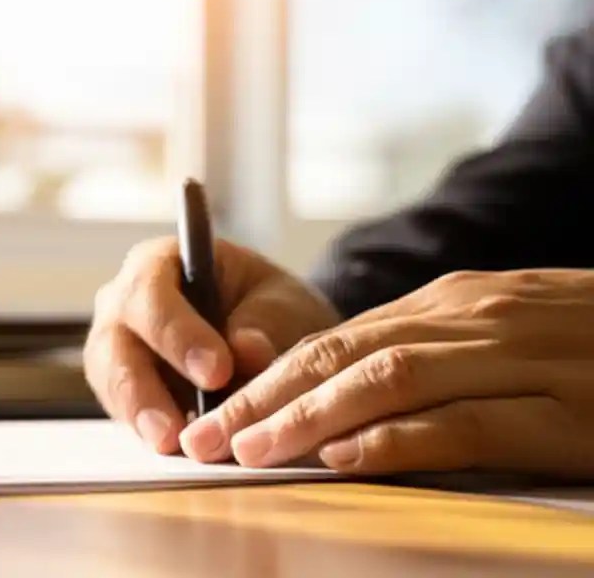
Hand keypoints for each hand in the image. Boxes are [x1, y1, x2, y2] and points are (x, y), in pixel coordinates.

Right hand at [83, 237, 339, 453]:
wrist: (266, 335)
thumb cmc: (268, 308)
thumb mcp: (282, 305)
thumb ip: (265, 323)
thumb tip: (247, 350)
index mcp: (158, 263)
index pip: (151, 293)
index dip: (177, 333)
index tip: (216, 371)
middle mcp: (122, 303)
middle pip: (114, 342)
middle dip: (145, 387)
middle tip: (180, 430)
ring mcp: (114, 347)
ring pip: (109, 381)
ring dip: (140, 416)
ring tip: (171, 447)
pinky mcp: (119, 389)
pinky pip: (121, 411)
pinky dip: (146, 431)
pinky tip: (174, 451)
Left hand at [180, 269, 593, 478]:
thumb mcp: (507, 337)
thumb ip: (434, 357)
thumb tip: (347, 406)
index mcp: (457, 302)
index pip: (336, 339)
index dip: (265, 378)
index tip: (212, 414)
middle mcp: (476, 318)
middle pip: (344, 355)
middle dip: (263, 398)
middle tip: (203, 439)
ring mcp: (521, 358)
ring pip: (389, 380)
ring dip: (308, 417)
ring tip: (249, 450)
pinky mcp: (564, 413)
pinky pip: (465, 422)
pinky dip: (398, 441)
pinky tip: (346, 458)